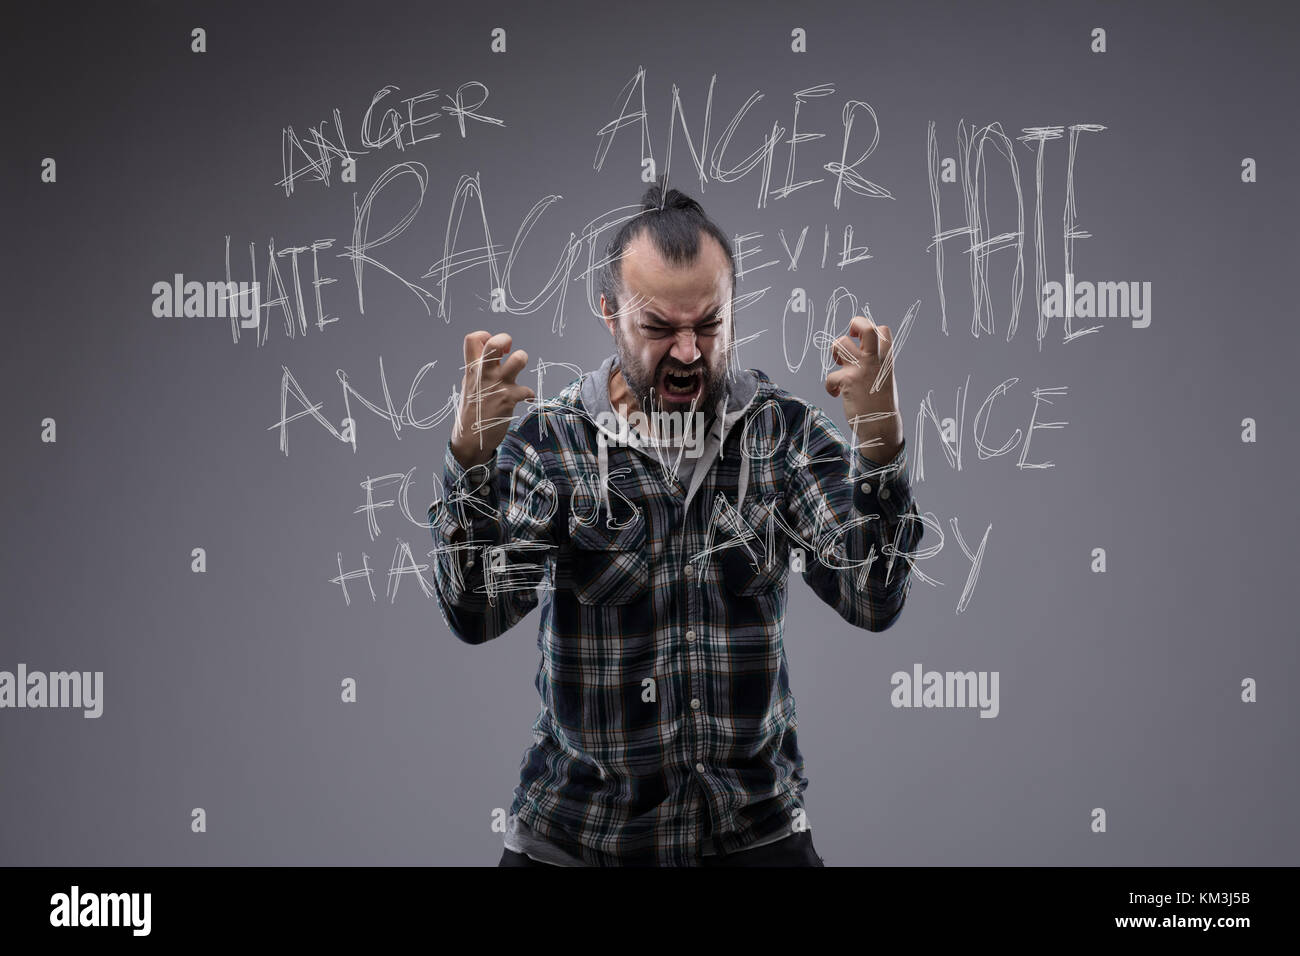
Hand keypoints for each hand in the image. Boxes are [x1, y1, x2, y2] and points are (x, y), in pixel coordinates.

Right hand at [451, 330, 535, 469]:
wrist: (471, 438)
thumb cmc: (473, 409)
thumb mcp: (470, 384)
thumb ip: (478, 367)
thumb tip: (493, 352)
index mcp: (471, 369)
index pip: (472, 338)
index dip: (485, 336)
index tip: (491, 348)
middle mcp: (484, 374)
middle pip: (495, 344)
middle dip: (505, 339)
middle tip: (508, 350)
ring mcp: (497, 386)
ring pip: (518, 359)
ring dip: (522, 359)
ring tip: (519, 368)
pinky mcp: (509, 400)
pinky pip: (527, 390)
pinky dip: (529, 394)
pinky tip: (526, 399)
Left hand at [825, 315, 903, 462]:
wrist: (881, 427)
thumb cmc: (881, 404)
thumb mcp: (884, 378)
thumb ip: (874, 363)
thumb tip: (857, 350)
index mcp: (886, 359)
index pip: (882, 330)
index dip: (870, 329)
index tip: (862, 340)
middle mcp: (875, 361)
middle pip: (866, 328)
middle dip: (855, 324)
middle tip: (850, 336)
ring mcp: (861, 369)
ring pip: (840, 343)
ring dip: (835, 352)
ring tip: (839, 365)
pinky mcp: (847, 381)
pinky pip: (830, 376)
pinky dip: (830, 386)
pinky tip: (836, 393)